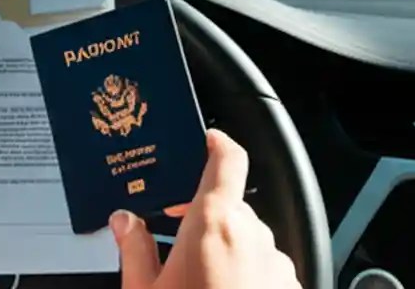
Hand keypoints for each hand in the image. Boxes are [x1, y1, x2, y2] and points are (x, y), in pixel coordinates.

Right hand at [110, 129, 298, 288]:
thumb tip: (125, 223)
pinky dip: (245, 274)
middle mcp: (252, 236)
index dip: (216, 142)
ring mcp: (276, 265)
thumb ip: (134, 249)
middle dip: (202, 216)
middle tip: (172, 235)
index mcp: (214, 222)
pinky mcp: (289, 288)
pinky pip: (265, 268)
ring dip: (225, 248)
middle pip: (229, 205)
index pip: (227, 158)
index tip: (204, 141)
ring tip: (195, 281)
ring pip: (248, 239)